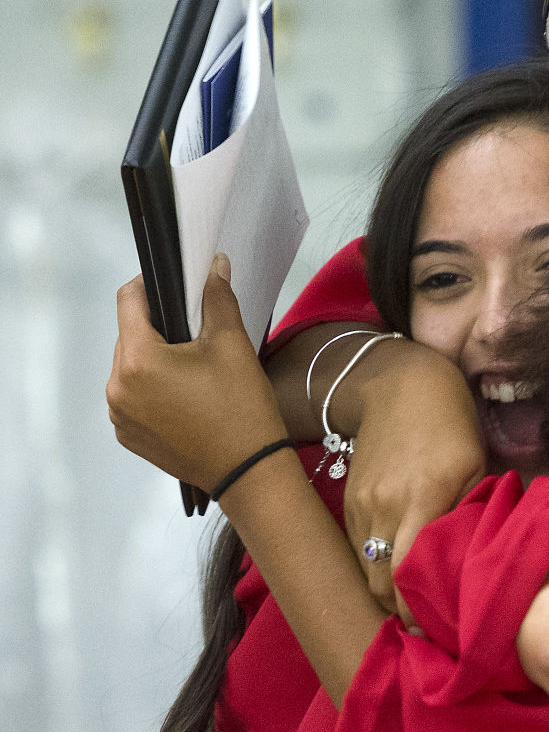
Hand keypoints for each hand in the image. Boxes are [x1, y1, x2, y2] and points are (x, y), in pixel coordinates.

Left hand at [107, 254, 287, 490]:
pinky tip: (184, 395)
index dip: (149, 284)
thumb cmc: (242, 405)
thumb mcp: (231, 344)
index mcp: (138, 360)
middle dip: (156, 326)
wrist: (248, 468)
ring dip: (152, 358)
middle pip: (128, 336)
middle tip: (195, 331)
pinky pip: (131, 397)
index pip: (127, 301)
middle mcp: (117, 388)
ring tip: (191, 367)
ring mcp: (119, 416)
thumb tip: (214, 264)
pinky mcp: (128, 436)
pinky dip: (151, 388)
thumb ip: (217, 298)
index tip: (175, 285)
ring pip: (129, 367)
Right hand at [338, 343, 485, 614]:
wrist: (401, 385)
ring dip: (385, 594)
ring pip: (365, 570)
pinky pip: (357, 548)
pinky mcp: (349, 501)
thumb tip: (472, 564)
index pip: (409, 576)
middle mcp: (385, 506)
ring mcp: (361, 505)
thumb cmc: (451, 425)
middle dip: (399, 613)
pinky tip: (395, 573)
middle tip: (425, 629)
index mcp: (423, 498)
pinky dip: (374, 567)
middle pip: (381, 584)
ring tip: (410, 609)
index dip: (416, 612)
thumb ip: (471, 514)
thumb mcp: (476, 464)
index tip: (434, 633)